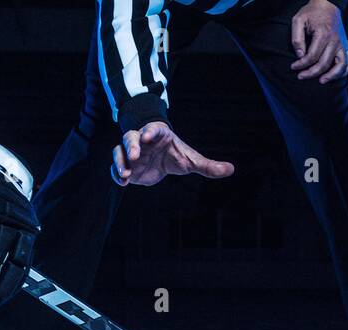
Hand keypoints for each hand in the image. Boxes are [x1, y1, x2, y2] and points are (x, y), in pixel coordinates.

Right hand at [111, 122, 234, 186]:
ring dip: (120, 161)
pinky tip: (122, 182)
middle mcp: (142, 141)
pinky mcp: (127, 166)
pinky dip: (116, 174)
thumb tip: (231, 169)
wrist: (160, 158)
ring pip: (119, 151)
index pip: (153, 129)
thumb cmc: (176, 154)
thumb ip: (208, 166)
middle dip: (131, 145)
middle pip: (130, 138)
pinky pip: (116, 167)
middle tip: (134, 155)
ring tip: (125, 174)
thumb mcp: (192, 160)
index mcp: (158, 135)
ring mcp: (132, 153)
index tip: (148, 136)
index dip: (150, 131)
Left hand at [290, 0, 347, 82]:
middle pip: (324, 64)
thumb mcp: (298, 20)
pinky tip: (335, 76)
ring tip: (321, 81)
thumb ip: (296, 38)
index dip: (301, 64)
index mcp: (323, 34)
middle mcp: (335, 41)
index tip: (293, 67)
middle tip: (301, 76)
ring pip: (341, 66)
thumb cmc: (312, 12)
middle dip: (311, 73)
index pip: (312, 56)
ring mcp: (343, 44)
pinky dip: (344, 72)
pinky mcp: (346, 46)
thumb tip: (299, 55)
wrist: (328, 4)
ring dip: (331, 76)